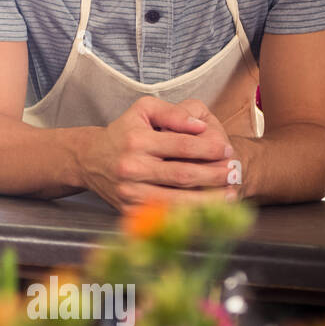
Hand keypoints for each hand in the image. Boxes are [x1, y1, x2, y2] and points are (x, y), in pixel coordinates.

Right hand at [79, 96, 237, 210]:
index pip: (182, 145)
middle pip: (183, 175)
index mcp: (136, 141)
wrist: (90, 160)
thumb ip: (173, 113)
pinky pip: (166, 215)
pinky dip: (190, 215)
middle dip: (214, 175)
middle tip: (234, 172)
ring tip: (229, 193)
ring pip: (177, 200)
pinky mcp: (129, 210)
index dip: (209, 148)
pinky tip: (208, 210)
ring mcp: (130, 192)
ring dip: (208, 200)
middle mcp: (131, 168)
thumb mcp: (144, 110)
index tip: (227, 149)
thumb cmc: (124, 132)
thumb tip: (201, 126)